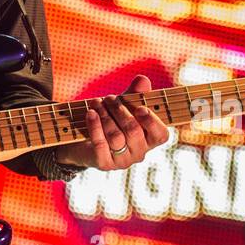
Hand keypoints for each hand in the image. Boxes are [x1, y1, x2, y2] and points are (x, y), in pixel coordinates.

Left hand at [53, 74, 171, 171]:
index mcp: (149, 139)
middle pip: (133, 131)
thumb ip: (134, 93)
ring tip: (96, 103)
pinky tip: (90, 113)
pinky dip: (95, 126)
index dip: (152, 121)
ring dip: (105, 115)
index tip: (140, 107)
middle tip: (109, 98)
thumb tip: (143, 80)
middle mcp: (139, 152)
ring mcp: (122, 161)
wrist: (83, 141)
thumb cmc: (110, 121)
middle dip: (120, 110)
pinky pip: (100, 144)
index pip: (161, 134)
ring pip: (116, 137)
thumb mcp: (123, 105)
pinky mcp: (104, 164)